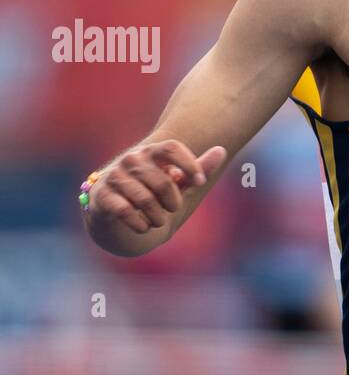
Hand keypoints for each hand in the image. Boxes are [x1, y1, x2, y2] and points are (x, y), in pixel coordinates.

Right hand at [87, 140, 226, 234]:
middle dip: (173, 203)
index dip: (190, 164)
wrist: (116, 215)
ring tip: (157, 220)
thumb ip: (198, 169)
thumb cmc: (153, 196)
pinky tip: (142, 226)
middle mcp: (131, 160)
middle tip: (171, 209)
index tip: (202, 182)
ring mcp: (113, 177)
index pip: (172, 148)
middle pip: (164, 182)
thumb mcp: (178, 184)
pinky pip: (126, 212)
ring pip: (146, 200)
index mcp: (151, 152)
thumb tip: (221, 150)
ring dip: (158, 218)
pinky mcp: (101, 196)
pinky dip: (140, 225)